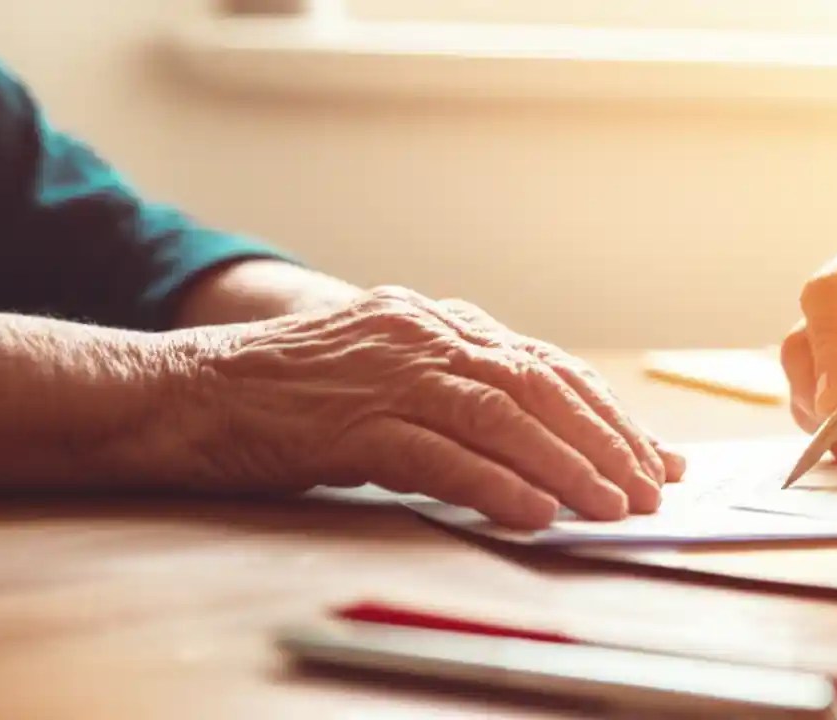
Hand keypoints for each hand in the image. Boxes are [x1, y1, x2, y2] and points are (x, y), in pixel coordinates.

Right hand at [181, 286, 684, 528]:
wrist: (184, 392)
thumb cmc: (285, 395)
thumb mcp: (382, 375)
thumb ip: (451, 395)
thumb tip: (534, 449)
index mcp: (433, 320)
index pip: (543, 365)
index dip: (606, 412)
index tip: (652, 454)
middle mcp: (420, 333)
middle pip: (537, 385)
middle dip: (605, 440)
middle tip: (651, 487)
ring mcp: (386, 373)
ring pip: (502, 415)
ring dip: (568, 464)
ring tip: (615, 506)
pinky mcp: (350, 421)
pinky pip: (438, 453)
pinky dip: (494, 484)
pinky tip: (535, 512)